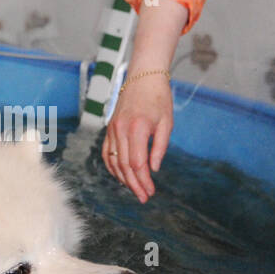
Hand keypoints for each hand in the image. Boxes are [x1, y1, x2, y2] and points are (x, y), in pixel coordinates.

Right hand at [103, 74, 172, 202]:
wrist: (143, 76)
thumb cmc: (159, 98)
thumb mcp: (166, 123)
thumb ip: (159, 147)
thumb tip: (152, 169)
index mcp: (137, 128)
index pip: (137, 163)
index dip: (143, 181)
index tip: (150, 192)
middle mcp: (121, 130)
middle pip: (124, 166)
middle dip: (134, 185)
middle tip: (143, 197)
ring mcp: (112, 129)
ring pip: (114, 161)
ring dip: (123, 178)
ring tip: (134, 189)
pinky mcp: (109, 127)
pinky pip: (107, 152)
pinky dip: (112, 167)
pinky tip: (121, 176)